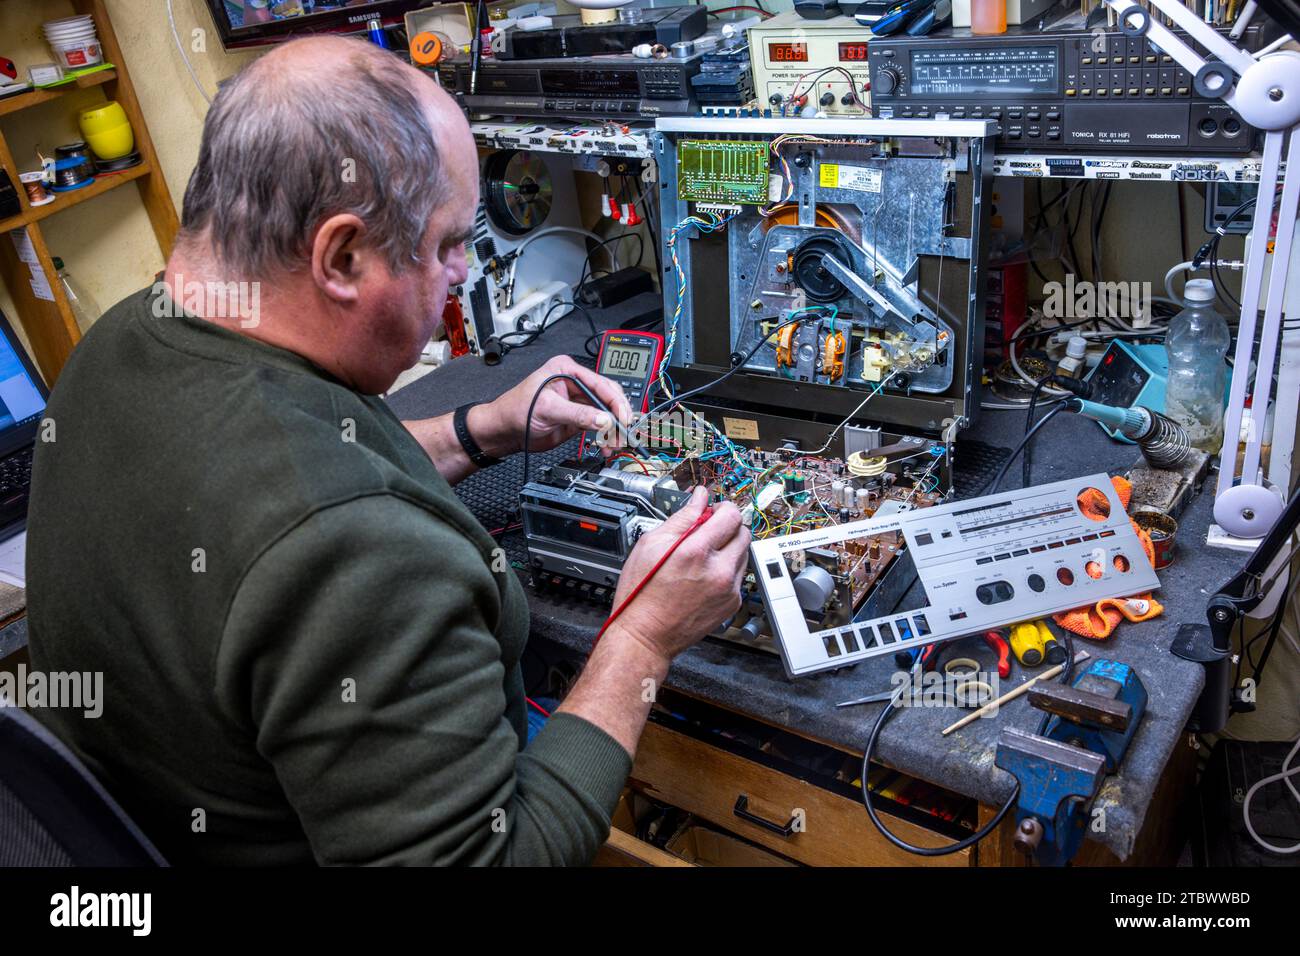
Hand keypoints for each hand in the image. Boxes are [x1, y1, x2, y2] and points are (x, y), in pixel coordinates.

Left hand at [470, 355, 634, 458]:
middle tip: (623, 433)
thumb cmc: (515, 411)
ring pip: (607, 413)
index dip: (615, 401)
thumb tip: (603, 419)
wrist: (505, 431)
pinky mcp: (579, 417)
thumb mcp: (548, 410)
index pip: (601, 383)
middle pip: (608, 397)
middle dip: (617, 417)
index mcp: (567, 370)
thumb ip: (578, 414)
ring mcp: (579, 401)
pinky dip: (605, 436)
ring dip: (613, 430)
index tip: (622, 418)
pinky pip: (599, 425)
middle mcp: (576, 383)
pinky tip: (605, 444)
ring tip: (613, 443)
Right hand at [605, 487, 750, 663]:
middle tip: (709, 530)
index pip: (731, 515)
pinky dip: (727, 569)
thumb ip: (681, 518)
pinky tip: (705, 574)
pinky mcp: (732, 603)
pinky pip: (739, 575)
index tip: (713, 510)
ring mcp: (729, 589)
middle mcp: (718, 571)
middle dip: (728, 526)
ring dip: (729, 547)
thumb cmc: (641, 593)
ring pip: (744, 553)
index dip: (723, 507)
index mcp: (696, 552)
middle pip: (743, 532)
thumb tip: (699, 499)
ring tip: (704, 556)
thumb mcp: (651, 544)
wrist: (646, 635)